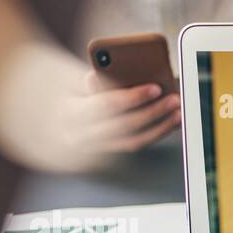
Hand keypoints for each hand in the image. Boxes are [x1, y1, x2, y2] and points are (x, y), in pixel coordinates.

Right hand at [57, 73, 179, 159]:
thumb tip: (97, 79)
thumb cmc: (66, 89)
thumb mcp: (70, 80)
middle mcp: (81, 136)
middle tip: (174, 99)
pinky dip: (155, 133)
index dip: (133, 97)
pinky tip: (170, 121)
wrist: (52, 114)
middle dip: (154, 113)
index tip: (156, 87)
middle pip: (125, 126)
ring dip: (161, 128)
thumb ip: (89, 80)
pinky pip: (135, 144)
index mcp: (70, 113)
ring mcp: (95, 149)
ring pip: (134, 141)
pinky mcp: (109, 152)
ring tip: (179, 112)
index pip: (106, 105)